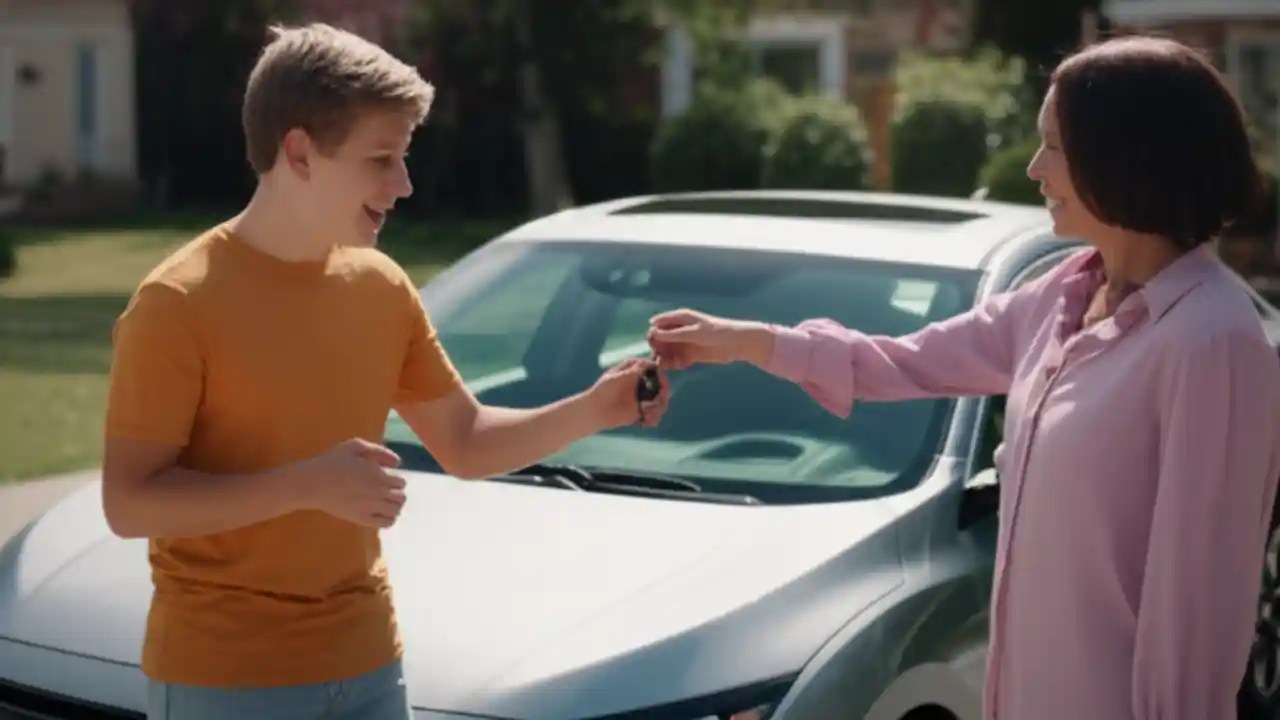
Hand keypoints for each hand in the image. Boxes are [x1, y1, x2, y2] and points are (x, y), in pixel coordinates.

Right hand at [291, 438, 407, 527]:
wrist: (313, 483)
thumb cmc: (333, 462)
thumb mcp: (355, 446)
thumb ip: (379, 451)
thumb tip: (398, 463)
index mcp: (378, 476)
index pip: (401, 483)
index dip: (396, 480)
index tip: (387, 479)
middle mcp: (377, 493)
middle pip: (401, 498)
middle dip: (397, 493)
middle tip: (387, 491)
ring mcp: (370, 508)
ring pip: (396, 511)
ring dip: (394, 506)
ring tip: (385, 502)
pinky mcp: (361, 519)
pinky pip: (385, 523)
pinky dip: (389, 518)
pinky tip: (380, 512)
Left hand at [587, 357, 670, 429]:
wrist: (594, 410)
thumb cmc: (603, 389)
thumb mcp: (617, 376)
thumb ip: (634, 370)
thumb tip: (652, 363)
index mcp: (636, 370)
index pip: (656, 371)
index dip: (662, 377)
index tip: (663, 386)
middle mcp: (642, 382)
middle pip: (662, 387)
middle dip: (663, 396)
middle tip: (658, 403)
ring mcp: (643, 397)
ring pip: (660, 402)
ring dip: (658, 409)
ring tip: (647, 414)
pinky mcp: (642, 411)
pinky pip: (654, 414)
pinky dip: (653, 418)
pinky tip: (645, 422)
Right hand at [647, 308, 773, 370]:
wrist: (736, 343)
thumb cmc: (716, 332)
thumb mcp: (693, 332)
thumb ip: (673, 334)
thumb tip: (653, 333)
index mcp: (678, 318)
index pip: (657, 325)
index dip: (653, 336)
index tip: (655, 347)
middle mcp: (679, 330)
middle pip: (660, 340)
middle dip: (660, 350)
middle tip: (663, 360)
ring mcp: (684, 343)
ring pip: (667, 352)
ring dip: (668, 359)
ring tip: (676, 364)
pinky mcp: (690, 355)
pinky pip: (677, 360)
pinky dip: (677, 364)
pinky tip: (684, 365)